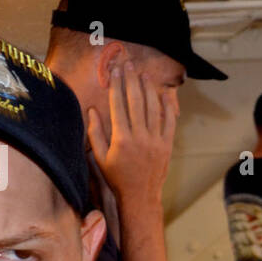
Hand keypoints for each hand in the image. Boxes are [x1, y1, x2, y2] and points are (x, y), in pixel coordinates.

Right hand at [87, 62, 178, 206]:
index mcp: (121, 139)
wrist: (140, 196)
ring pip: (153, 108)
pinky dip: (168, 106)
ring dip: (148, 89)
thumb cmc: (117, 177)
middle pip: (136, 101)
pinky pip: (169, 121)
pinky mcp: (167, 145)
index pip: (118, 105)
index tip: (114, 71)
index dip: (116, 85)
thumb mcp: (100, 157)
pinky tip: (164, 93)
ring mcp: (156, 140)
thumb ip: (95, 133)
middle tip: (128, 64)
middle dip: (131, 80)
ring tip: (144, 74)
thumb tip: (92, 110)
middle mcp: (140, 137)